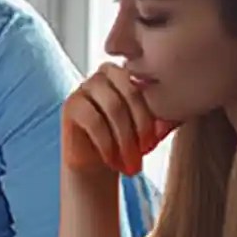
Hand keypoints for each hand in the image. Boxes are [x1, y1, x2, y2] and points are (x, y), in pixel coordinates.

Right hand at [62, 63, 174, 177]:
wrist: (96, 164)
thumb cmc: (126, 143)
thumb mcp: (148, 129)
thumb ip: (160, 119)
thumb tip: (165, 123)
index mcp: (128, 72)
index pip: (148, 85)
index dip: (153, 115)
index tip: (155, 143)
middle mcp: (104, 74)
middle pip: (131, 92)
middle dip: (141, 125)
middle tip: (145, 152)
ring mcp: (85, 87)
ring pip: (114, 106)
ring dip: (126, 138)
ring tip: (131, 163)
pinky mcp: (71, 106)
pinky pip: (94, 121)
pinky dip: (107, 144)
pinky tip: (112, 160)